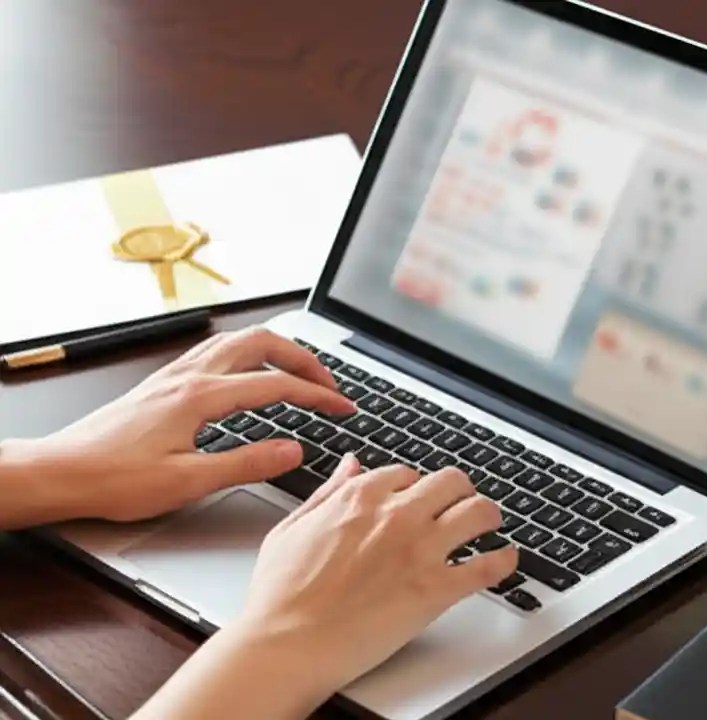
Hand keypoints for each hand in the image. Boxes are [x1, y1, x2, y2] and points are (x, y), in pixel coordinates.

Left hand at [1, 327, 353, 524]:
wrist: (61, 472)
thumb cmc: (114, 480)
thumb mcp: (189, 482)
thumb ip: (247, 463)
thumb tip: (293, 450)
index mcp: (200, 397)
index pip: (275, 386)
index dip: (317, 396)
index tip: (343, 407)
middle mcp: (189, 376)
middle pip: (262, 344)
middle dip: (305, 360)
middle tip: (329, 385)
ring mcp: (175, 374)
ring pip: (238, 341)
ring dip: (278, 351)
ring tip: (301, 373)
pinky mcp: (164, 382)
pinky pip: (217, 350)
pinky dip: (249, 354)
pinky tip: (251, 373)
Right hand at [131, 459, 516, 719]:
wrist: (286, 645)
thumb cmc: (279, 596)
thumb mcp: (292, 528)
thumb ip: (327, 492)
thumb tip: (350, 464)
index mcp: (359, 498)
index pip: (406, 473)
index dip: (416, 485)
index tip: (418, 498)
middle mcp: (396, 516)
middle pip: (451, 482)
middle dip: (459, 490)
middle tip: (461, 504)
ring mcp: (420, 551)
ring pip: (478, 511)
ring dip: (488, 515)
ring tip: (490, 525)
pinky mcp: (437, 589)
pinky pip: (488, 566)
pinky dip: (505, 561)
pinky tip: (507, 560)